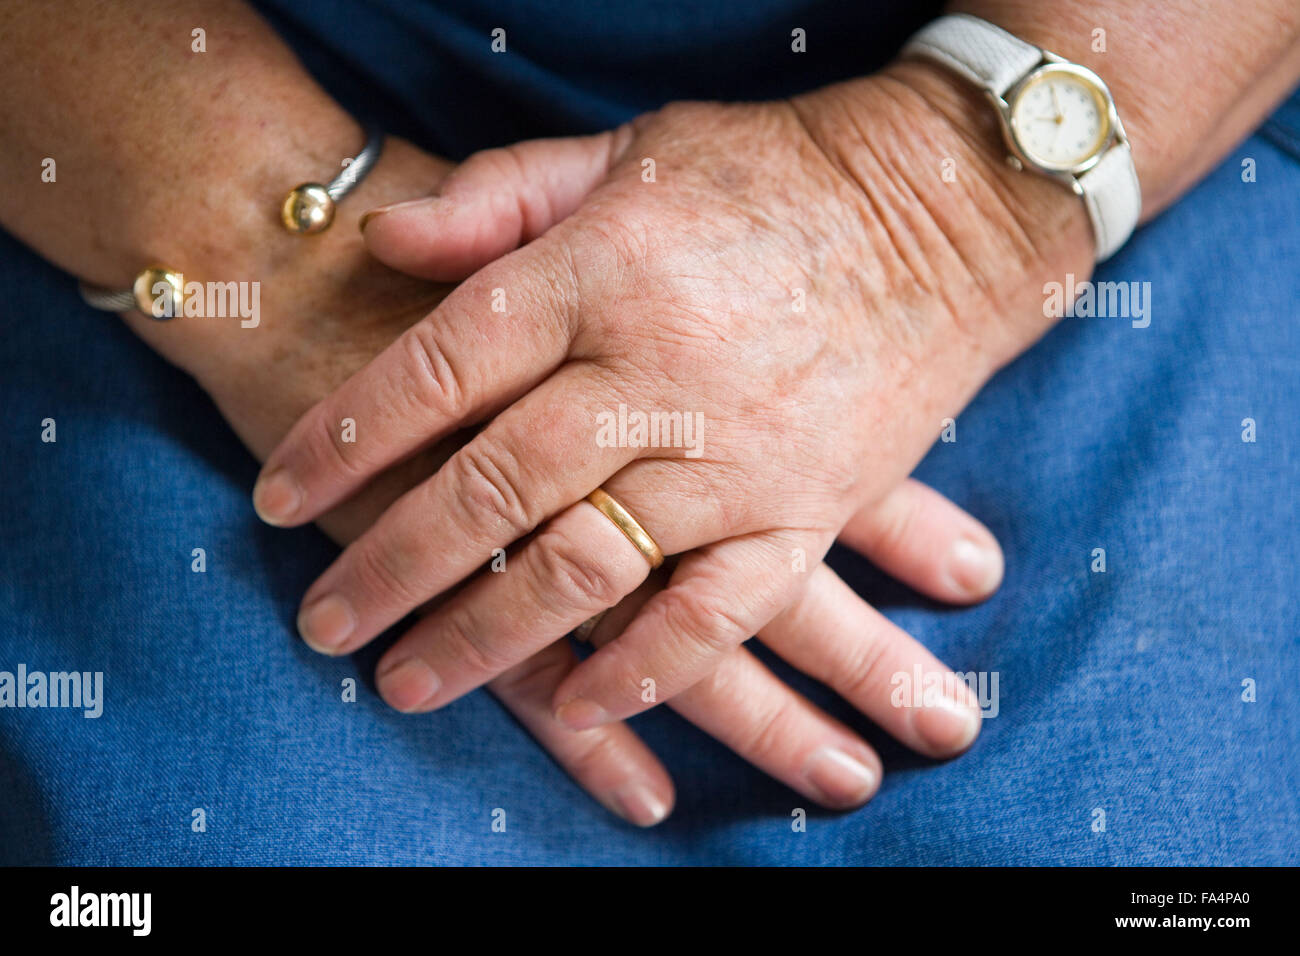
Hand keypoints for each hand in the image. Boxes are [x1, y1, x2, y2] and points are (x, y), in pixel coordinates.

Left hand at [165, 137, 997, 824]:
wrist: (943, 212)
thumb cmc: (775, 175)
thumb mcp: (630, 150)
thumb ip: (502, 195)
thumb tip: (387, 238)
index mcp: (600, 274)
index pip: (440, 367)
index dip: (346, 436)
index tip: (279, 497)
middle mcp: (656, 373)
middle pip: (494, 485)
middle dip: (391, 564)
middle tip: (322, 624)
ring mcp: (734, 455)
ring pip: (587, 566)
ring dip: (487, 637)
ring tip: (405, 683)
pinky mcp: (804, 509)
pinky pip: (718, 613)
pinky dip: (646, 671)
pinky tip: (578, 711)